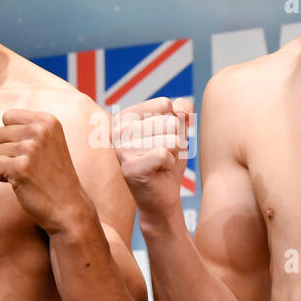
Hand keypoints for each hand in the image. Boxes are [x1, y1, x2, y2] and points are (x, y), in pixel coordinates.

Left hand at [0, 110, 92, 234]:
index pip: (8, 116)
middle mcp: (40, 130)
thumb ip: (29, 129)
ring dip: (3, 165)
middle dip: (5, 151)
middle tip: (24, 166)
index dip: (11, 136)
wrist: (68, 207)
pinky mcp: (20, 168)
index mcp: (48, 121)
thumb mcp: (49, 142)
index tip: (25, 151)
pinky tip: (14, 182)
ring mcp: (31, 148)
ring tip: (23, 175)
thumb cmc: (54, 176)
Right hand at [113, 96, 191, 218]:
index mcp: (125, 117)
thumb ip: (182, 110)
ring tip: (160, 163)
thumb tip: (178, 108)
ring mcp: (120, 150)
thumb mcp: (178, 129)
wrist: (163, 195)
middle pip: (168, 122)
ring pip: (168, 139)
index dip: (174, 123)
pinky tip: (159, 171)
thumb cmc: (167, 159)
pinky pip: (164, 154)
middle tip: (162, 155)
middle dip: (174, 140)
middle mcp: (117, 130)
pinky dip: (169, 164)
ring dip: (173, 154)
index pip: (165, 104)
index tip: (162, 138)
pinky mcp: (129, 168)